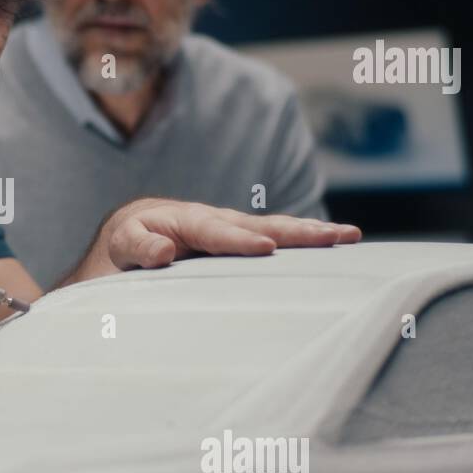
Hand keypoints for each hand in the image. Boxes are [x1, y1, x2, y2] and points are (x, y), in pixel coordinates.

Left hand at [80, 198, 361, 276]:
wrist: (137, 233)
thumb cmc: (129, 242)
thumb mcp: (123, 244)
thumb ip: (138, 247)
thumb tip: (163, 252)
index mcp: (187, 221)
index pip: (216, 232)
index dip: (239, 241)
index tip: (265, 249)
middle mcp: (218, 220)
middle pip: (261, 225)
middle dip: (296, 231)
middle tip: (335, 235)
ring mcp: (235, 230)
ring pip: (277, 230)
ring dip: (312, 234)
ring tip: (349, 237)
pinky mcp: (245, 241)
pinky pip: (277, 240)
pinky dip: (305, 243)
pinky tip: (336, 249)